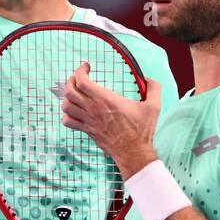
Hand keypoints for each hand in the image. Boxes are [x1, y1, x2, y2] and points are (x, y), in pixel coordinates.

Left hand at [61, 62, 161, 178]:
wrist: (133, 152)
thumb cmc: (141, 130)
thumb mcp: (153, 106)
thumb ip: (154, 88)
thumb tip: (149, 78)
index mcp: (106, 99)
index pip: (82, 81)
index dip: (80, 70)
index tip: (87, 67)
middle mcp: (93, 109)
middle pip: (69, 91)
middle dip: (71, 80)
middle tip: (79, 78)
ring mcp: (88, 121)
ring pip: (66, 105)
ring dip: (68, 97)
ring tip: (76, 93)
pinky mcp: (87, 131)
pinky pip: (68, 121)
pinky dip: (67, 115)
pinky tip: (75, 111)